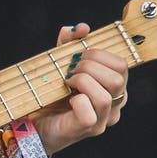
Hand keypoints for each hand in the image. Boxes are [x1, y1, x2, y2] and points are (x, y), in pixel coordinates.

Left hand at [34, 23, 128, 155]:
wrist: (34, 121)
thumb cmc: (52, 93)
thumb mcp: (60, 62)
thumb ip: (70, 42)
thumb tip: (82, 28)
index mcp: (113, 87)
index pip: (122, 64)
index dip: (100, 54)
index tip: (79, 56)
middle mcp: (114, 104)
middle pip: (118, 78)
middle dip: (90, 66)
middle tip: (71, 69)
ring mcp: (103, 119)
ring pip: (106, 95)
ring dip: (82, 81)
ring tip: (67, 82)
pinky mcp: (88, 129)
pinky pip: (90, 112)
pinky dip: (76, 101)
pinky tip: (68, 99)